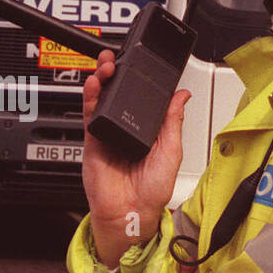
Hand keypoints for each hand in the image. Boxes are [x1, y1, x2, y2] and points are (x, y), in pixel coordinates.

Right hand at [82, 50, 189, 263]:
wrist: (130, 213)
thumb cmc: (152, 192)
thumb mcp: (171, 151)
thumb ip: (173, 121)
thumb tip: (182, 96)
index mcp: (149, 132)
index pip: (143, 99)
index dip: (141, 82)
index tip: (143, 66)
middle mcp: (128, 130)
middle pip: (120, 95)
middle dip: (118, 74)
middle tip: (119, 59)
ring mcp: (109, 134)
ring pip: (103, 100)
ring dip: (103, 80)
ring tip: (106, 66)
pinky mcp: (93, 141)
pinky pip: (90, 115)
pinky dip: (91, 98)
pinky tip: (94, 85)